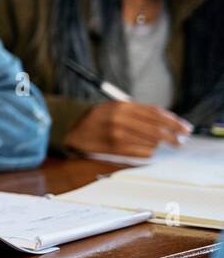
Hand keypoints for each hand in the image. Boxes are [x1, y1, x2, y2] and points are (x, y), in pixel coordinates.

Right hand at [63, 101, 192, 157]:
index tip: (184, 127)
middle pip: (156, 128)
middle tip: (181, 141)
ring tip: (164, 146)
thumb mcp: (115, 108)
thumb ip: (137, 112)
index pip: (155, 113)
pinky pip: (140, 152)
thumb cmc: (97, 120)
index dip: (173, 121)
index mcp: (122, 105)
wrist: (73, 132)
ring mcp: (117, 134)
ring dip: (159, 145)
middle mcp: (120, 118)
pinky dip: (148, 152)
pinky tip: (150, 151)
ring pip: (150, 141)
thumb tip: (166, 121)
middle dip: (173, 135)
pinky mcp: (114, 148)